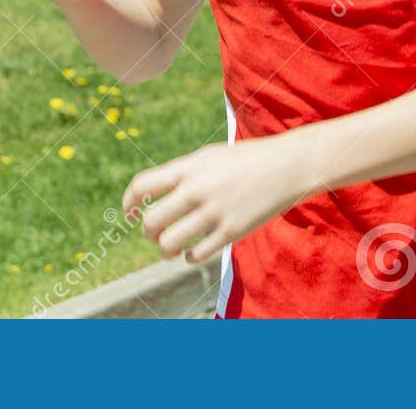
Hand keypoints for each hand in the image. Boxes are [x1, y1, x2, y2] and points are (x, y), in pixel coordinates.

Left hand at [122, 136, 312, 264]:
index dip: (128, 202)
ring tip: (169, 248)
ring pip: (169, 243)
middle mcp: (197, 190)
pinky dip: (188, 258)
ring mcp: (214, 212)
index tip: (129, 213)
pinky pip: (196, 254)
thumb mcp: (209, 157)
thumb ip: (182, 174)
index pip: (142, 185)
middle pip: (151, 221)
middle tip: (154, 233)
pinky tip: (191, 254)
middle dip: (147, 232)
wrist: (286, 166)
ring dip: (164, 249)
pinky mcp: (231, 232)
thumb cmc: (245, 161)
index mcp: (188, 167)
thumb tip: (155, 194)